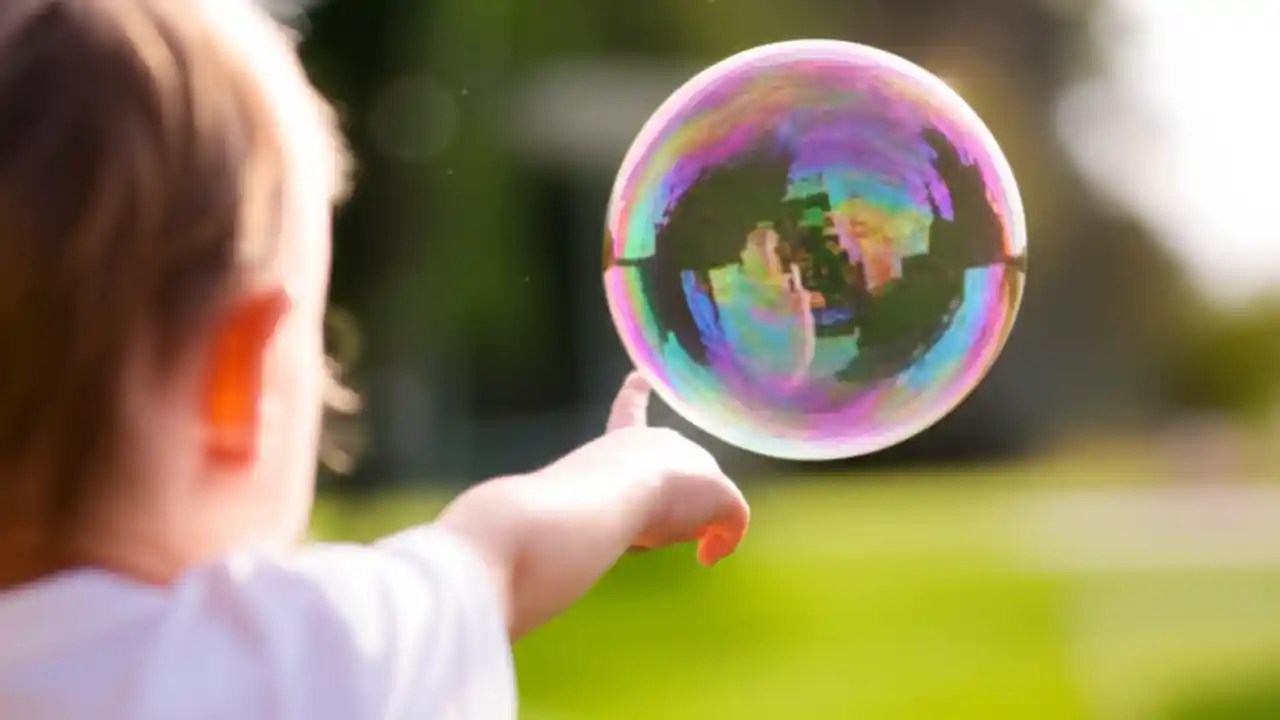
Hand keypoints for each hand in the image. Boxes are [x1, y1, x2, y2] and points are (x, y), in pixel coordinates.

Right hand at [601, 372, 749, 565]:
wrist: (611, 493)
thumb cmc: (584, 496)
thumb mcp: (582, 496)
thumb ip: (601, 499)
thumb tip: (620, 528)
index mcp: (625, 439)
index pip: (629, 412)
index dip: (633, 396)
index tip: (637, 378)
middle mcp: (663, 442)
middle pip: (677, 476)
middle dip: (666, 506)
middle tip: (641, 529)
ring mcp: (697, 463)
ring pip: (701, 503)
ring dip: (684, 524)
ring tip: (656, 536)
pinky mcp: (722, 493)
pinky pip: (732, 520)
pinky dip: (724, 540)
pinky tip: (708, 558)